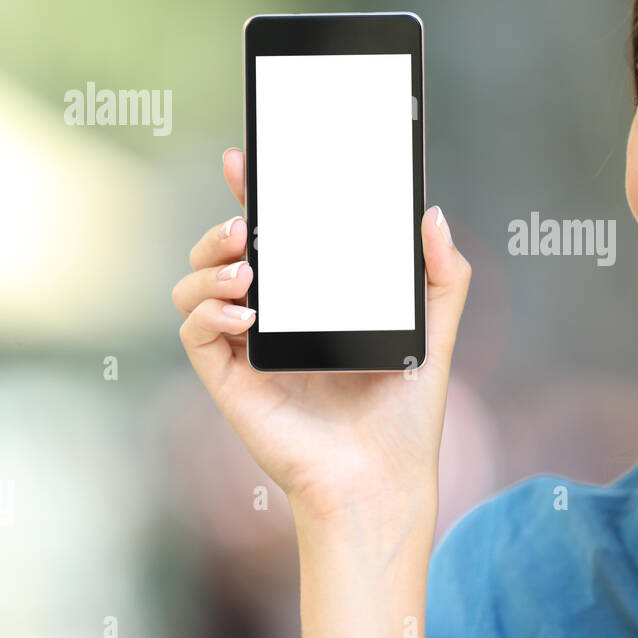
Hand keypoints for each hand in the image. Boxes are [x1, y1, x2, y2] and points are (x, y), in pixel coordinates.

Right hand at [173, 148, 470, 520]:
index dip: (253, 196)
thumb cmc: (407, 413)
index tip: (245, 161)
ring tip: (247, 270)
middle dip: (222, 226)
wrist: (384, 475)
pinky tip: (248, 312)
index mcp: (313, 301)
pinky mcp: (229, 378)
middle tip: (246, 223)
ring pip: (194, 286)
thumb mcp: (435, 330)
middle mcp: (274, 319)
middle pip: (222, 254)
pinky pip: (194, 331)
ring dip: (209, 265)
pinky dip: (209, 311)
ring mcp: (247, 348)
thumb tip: (434, 215)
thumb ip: (443, 274)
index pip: (275, 238)